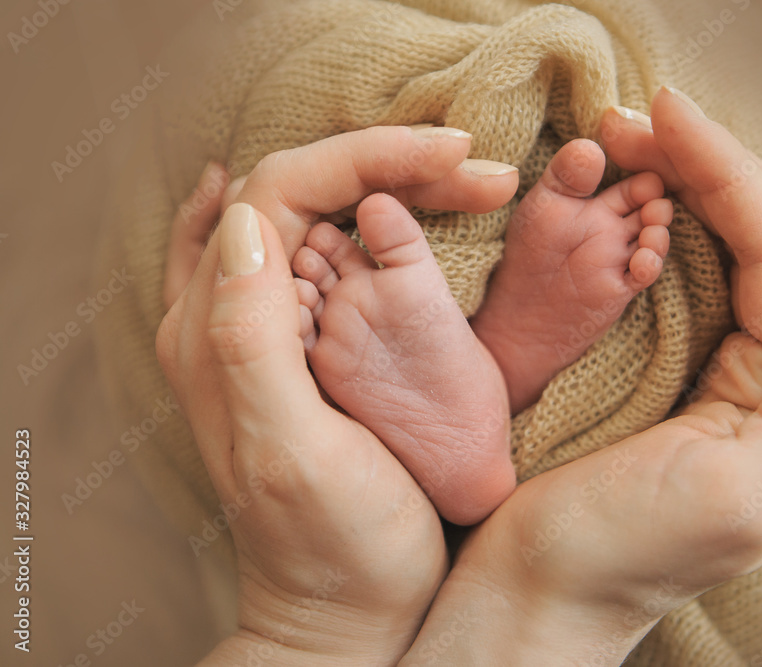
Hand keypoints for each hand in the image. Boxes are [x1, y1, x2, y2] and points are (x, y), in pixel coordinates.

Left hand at [155, 127, 518, 664]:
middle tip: (477, 165)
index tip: (455, 159)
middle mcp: (226, 317)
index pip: (278, 194)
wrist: (348, 608)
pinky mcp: (298, 349)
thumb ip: (250, 338)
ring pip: (309, 212)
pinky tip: (357, 199)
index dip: (366, 158)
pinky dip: (345, 211)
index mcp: (220, 331)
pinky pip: (304, 251)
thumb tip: (242, 217)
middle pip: (296, 191)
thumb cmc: (333, 543)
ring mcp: (261, 330)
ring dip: (384, 179)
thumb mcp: (292, 450)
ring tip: (460, 174)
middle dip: (388, 162)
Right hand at [401, 88, 761, 665]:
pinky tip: (634, 196)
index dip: (732, 175)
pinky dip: (648, 227)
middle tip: (632, 118)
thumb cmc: (619, 554)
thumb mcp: (737, 495)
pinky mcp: (651, 372)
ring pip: (710, 249)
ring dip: (674, 186)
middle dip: (700, 167)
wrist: (531, 592)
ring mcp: (705, 370)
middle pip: (751, 239)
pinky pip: (667, 278)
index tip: (669, 118)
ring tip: (622, 141)